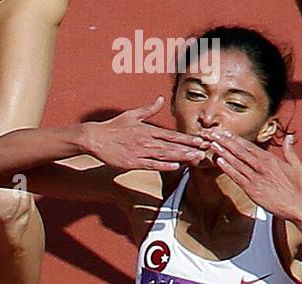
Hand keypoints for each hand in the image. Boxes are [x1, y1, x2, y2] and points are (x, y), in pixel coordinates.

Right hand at [81, 98, 207, 170]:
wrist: (96, 138)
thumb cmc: (113, 127)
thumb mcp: (132, 114)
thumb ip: (148, 109)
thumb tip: (160, 99)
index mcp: (149, 130)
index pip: (173, 135)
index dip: (188, 138)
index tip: (201, 140)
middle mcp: (147, 141)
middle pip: (173, 145)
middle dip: (190, 149)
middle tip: (205, 152)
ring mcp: (140, 152)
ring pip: (165, 155)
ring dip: (181, 157)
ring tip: (195, 159)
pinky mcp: (132, 162)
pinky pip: (151, 165)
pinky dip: (163, 165)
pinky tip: (175, 167)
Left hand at [210, 131, 301, 220]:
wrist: (296, 204)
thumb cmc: (295, 187)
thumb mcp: (295, 165)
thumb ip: (289, 150)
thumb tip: (290, 137)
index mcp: (271, 159)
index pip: (250, 146)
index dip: (237, 139)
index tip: (227, 133)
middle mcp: (262, 166)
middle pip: (241, 151)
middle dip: (227, 142)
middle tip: (215, 135)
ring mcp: (256, 177)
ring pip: (237, 162)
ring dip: (224, 152)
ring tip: (213, 144)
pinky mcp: (252, 189)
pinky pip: (237, 177)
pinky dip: (228, 168)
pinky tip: (219, 161)